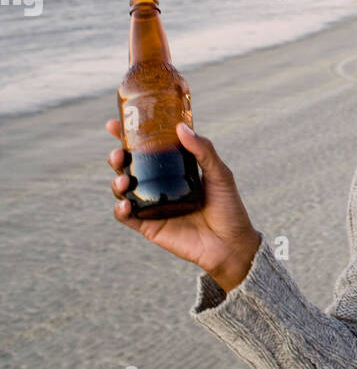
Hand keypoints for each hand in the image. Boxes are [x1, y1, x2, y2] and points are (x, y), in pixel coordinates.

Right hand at [106, 119, 261, 292]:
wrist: (231, 244)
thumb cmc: (229, 208)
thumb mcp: (220, 174)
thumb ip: (203, 151)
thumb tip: (181, 127)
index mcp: (173, 169)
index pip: (147, 148)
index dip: (127, 136)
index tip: (114, 125)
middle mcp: (160, 185)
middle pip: (129, 166)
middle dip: (117, 157)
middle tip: (118, 154)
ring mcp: (153, 205)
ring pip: (123, 189)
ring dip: (116, 181)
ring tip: (123, 179)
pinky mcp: (150, 226)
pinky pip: (127, 217)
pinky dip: (120, 209)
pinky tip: (126, 204)